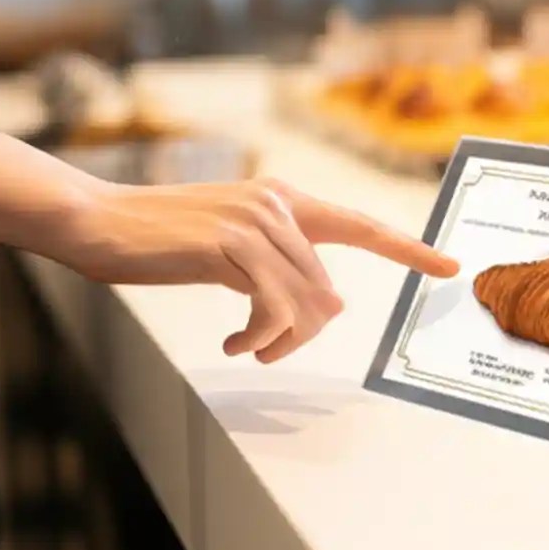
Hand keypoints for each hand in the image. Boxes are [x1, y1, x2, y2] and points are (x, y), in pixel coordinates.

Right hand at [59, 177, 458, 362]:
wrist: (98, 222)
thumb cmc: (159, 239)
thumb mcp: (229, 247)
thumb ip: (277, 264)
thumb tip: (329, 302)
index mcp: (283, 200)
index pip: (360, 225)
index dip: (409, 249)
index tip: (450, 266)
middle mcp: (278, 205)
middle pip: (329, 291)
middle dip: (303, 335)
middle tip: (263, 349)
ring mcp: (255, 223)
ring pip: (307, 305)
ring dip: (277, 342)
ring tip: (245, 345)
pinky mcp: (230, 247)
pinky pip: (273, 312)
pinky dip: (257, 340)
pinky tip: (230, 343)